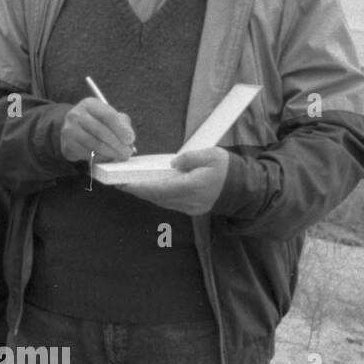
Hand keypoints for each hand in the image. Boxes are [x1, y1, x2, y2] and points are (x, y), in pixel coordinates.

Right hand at [60, 98, 135, 163]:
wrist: (72, 132)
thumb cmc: (95, 123)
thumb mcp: (108, 117)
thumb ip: (122, 123)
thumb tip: (129, 137)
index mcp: (89, 104)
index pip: (107, 115)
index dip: (120, 128)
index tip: (130, 139)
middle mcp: (77, 114)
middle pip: (101, 130)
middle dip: (117, 143)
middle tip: (127, 152)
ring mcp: (70, 130)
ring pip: (94, 143)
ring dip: (110, 152)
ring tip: (119, 156)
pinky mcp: (68, 144)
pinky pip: (87, 153)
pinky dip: (100, 157)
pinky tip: (107, 157)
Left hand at [115, 147, 229, 213]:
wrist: (242, 188)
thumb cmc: (227, 169)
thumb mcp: (210, 155)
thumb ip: (189, 158)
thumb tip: (172, 164)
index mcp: (192, 187)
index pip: (160, 189)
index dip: (140, 188)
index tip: (125, 184)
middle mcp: (189, 201)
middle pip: (157, 198)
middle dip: (138, 191)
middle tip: (121, 182)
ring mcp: (190, 208)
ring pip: (162, 202)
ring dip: (147, 194)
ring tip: (131, 184)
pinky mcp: (191, 209)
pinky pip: (169, 203)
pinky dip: (157, 196)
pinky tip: (150, 188)